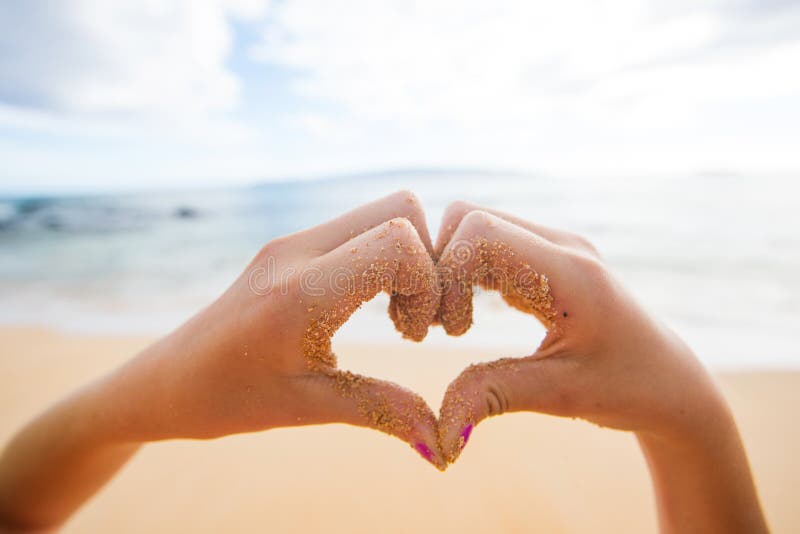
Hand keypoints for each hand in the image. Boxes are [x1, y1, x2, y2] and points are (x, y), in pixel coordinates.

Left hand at [116, 189, 441, 457]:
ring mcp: (291, 242)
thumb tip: (445, 445)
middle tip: (410, 321)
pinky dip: (382, 258)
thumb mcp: (307, 407)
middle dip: (427, 262)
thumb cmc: (226, 399)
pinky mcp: (289, 245)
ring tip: (392, 318)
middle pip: (401, 208)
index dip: (428, 284)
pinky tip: (367, 306)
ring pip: (382, 211)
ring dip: (406, 259)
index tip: (413, 334)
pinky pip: (357, 227)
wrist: (165, 381)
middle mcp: (295, 250)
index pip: (397, 242)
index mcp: (300, 292)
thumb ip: (383, 412)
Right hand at [434, 201, 767, 532]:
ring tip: (452, 325)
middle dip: (439, 267)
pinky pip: (489, 244)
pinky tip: (469, 318)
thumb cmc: (630, 389)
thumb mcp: (561, 395)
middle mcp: (562, 245)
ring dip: (449, 270)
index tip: (447, 331)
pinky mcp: (547, 259)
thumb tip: (437, 432)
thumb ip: (493, 396)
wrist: (673, 384)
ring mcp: (556, 247)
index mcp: (571, 269)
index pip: (479, 230)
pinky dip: (465, 275)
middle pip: (468, 217)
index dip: (445, 273)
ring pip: (474, 226)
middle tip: (439, 327)